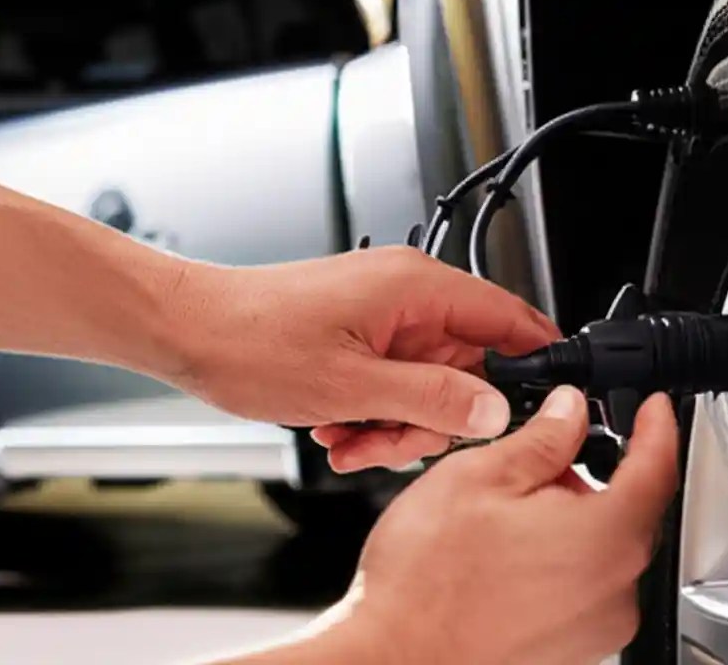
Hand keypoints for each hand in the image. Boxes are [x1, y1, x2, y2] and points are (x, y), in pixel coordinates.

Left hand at [165, 247, 559, 471]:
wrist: (187, 332)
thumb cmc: (250, 340)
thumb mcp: (352, 386)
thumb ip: (434, 399)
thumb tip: (494, 410)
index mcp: (415, 287)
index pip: (508, 317)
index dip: (533, 361)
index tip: (541, 404)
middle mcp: (404, 295)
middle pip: (466, 367)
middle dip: (433, 418)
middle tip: (393, 440)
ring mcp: (381, 316)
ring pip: (428, 385)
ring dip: (395, 424)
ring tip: (350, 438)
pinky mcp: (360, 336)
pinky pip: (393, 385)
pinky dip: (372, 415)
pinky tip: (337, 430)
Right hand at [321, 387, 679, 664]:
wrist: (394, 655)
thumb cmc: (426, 579)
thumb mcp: (480, 476)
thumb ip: (543, 438)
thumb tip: (570, 411)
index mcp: (605, 536)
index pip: (658, 466)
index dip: (657, 426)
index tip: (653, 407)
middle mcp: (616, 589)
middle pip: (633, 510)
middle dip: (600, 474)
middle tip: (547, 456)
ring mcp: (597, 627)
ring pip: (607, 549)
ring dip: (576, 519)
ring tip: (511, 512)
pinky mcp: (574, 648)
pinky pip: (587, 587)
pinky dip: (563, 560)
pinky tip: (510, 553)